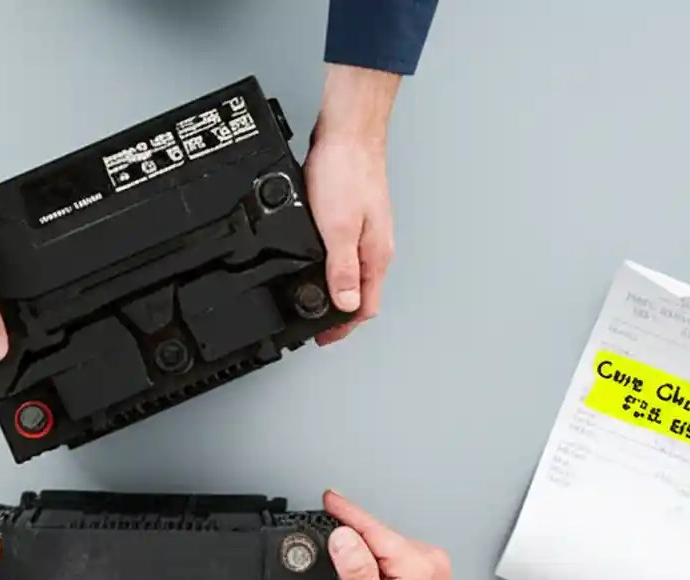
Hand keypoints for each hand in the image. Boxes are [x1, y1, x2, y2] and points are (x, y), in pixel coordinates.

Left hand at [305, 65, 399, 345]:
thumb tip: (343, 305)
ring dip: (335, 291)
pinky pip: (345, 253)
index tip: (323, 338)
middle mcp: (375, 247)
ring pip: (354, 273)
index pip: (365, 307)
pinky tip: (318, 263)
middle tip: (316, 326)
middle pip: (362, 294)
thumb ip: (340, 268)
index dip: (343, 328)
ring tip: (314, 302)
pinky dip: (332, 267)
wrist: (348, 131)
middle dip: (339, 314)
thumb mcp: (336, 228)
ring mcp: (366, 231)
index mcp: (376, 255)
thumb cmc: (347, 171)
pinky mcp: (354, 217)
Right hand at [323, 491, 502, 579]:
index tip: (329, 498)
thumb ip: (357, 572)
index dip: (346, 512)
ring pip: (384, 546)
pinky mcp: (427, 573)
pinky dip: (377, 564)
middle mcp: (430, 561)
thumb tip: (342, 537)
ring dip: (365, 557)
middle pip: (378, 536)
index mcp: (418, 567)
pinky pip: (393, 556)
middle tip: (333, 562)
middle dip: (353, 543)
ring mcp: (431, 566)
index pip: (374, 528)